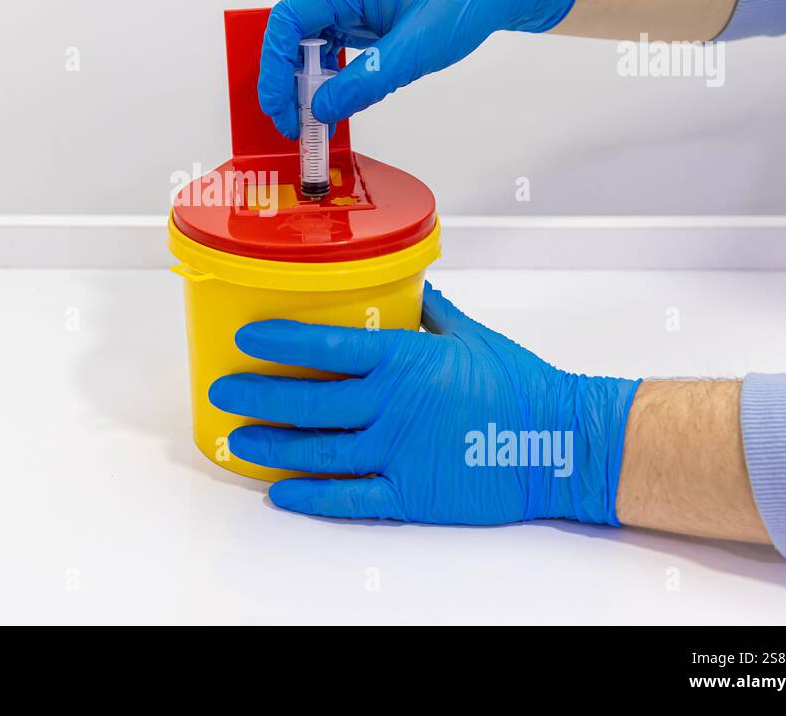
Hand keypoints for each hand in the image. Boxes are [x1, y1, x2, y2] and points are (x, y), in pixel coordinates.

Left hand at [208, 283, 638, 525]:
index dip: (279, 342)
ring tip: (237, 440)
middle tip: (224, 391)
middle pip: (308, 401)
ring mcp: (398, 451)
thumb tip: (408, 288)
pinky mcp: (410, 492)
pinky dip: (310, 496)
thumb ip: (430, 312)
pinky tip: (281, 492)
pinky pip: (349, 497)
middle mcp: (392, 405)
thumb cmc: (521, 386)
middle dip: (258, 396)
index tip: (246, 339)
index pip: (327, 345)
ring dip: (271, 446)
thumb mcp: (471, 336)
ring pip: (318, 450)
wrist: (561, 443)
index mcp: (405, 359)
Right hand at [257, 0, 586, 137]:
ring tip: (312, 119)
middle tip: (296, 123)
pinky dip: (326, 75)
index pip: (288, 20)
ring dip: (306, 82)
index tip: (281, 105)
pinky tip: (332, 99)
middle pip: (291, 34)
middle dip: (288, 82)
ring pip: (307, 43)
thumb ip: (365, 82)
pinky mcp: (357, 12)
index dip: (276, 67)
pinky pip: (328, 45)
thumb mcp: (416, 48)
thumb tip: (321, 108)